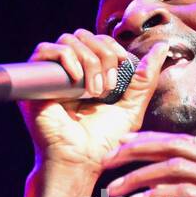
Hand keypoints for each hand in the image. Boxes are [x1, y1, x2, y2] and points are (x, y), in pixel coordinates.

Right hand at [18, 31, 171, 176]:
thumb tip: (162, 47)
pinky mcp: (33, 82)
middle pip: (84, 35)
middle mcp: (68, 71)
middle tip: (108, 86)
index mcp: (88, 73)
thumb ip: (145, 78)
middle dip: (102, 54)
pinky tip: (77, 81)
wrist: (79, 161)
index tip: (123, 65)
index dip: (112, 46)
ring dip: (88, 60)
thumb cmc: (102, 142)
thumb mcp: (132, 107)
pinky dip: (65, 58)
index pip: (98, 40)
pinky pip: (44, 50)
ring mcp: (50, 75)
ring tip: (94, 90)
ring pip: (67, 40)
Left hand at [103, 132, 195, 196]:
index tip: (121, 147)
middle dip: (138, 150)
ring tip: (115, 189)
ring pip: (177, 167)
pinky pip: (186, 194)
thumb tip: (168, 193)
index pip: (182, 142)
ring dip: (141, 176)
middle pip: (176, 146)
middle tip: (108, 159)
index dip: (149, 142)